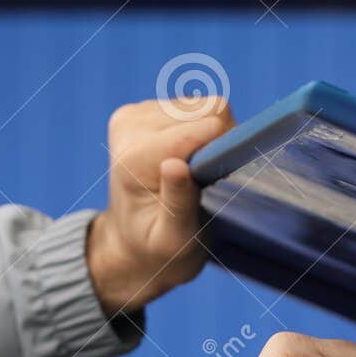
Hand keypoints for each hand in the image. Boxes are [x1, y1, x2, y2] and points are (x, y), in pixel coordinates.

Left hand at [87, 98, 235, 314]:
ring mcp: (134, 114)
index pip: (205, 128)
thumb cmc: (158, 250)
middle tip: (206, 182)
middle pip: (206, 111)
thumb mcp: (173, 240)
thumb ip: (178, 203)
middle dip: (217, 143)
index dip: (224, 153)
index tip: (218, 185)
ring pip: (202, 106)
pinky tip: (187, 160)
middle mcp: (130, 126)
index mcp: (135, 157)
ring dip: (209, 138)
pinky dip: (199, 132)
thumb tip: (176, 165)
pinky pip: (192, 107)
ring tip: (196, 174)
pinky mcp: (142, 111)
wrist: (132, 246)